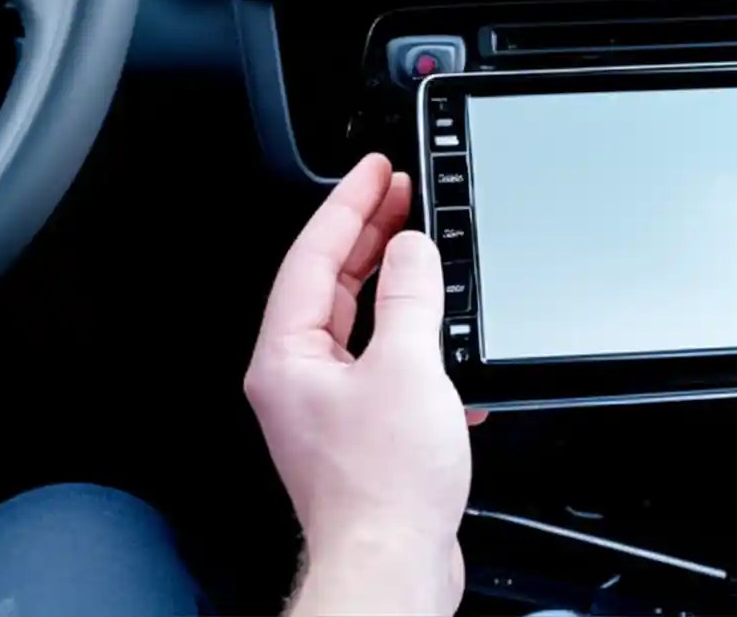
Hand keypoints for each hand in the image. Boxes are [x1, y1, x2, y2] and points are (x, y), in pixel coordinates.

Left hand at [244, 154, 473, 614]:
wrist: (391, 565)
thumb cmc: (382, 488)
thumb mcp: (407, 369)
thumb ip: (410, 298)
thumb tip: (413, 249)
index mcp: (287, 356)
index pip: (312, 256)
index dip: (348, 205)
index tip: (374, 171)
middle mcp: (298, 377)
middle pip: (330, 283)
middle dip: (369, 236)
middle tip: (401, 195)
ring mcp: (328, 405)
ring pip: (358, 323)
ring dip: (395, 285)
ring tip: (425, 249)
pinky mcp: (361, 430)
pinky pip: (383, 363)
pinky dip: (415, 341)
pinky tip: (448, 340)